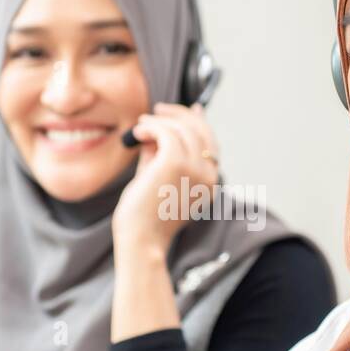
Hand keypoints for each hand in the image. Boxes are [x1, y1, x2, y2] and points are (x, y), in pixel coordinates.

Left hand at [112, 102, 220, 254]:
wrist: (141, 241)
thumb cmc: (145, 219)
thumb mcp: (158, 182)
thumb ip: (160, 156)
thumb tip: (156, 130)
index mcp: (209, 184)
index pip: (212, 145)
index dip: (200, 123)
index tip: (190, 109)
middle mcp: (208, 175)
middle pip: (201, 131)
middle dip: (180, 115)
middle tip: (158, 110)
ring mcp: (194, 168)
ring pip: (182, 128)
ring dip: (160, 121)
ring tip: (141, 125)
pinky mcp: (175, 163)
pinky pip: (166, 131)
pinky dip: (151, 127)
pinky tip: (137, 133)